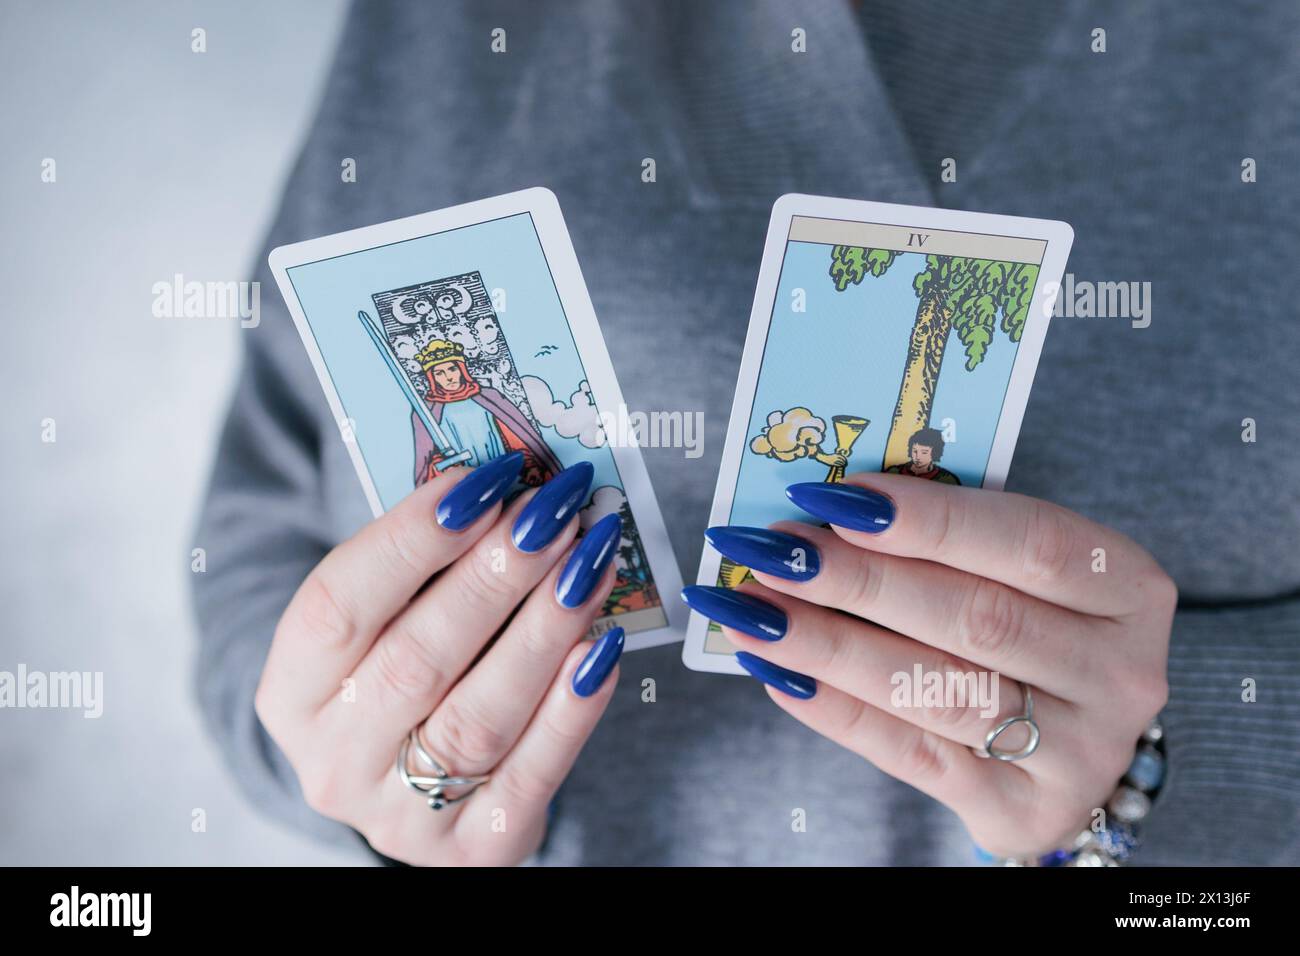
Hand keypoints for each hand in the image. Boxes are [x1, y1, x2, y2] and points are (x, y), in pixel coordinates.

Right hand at [255, 457, 622, 865]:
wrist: (415, 792)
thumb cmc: (402, 675)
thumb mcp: (384, 624)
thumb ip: (426, 568)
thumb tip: (510, 493)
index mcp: (291, 692)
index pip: (335, 607)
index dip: (410, 539)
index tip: (479, 482)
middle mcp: (333, 761)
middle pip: (416, 660)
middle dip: (494, 577)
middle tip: (552, 514)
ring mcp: (400, 816)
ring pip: (477, 717)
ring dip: (542, 630)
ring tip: (588, 563)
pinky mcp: (473, 850)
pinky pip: (531, 775)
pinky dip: (571, 709)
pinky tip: (602, 648)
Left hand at [694, 473, 1175, 857]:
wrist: (1068, 736)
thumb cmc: (1030, 619)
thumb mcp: (1019, 567)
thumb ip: (950, 535)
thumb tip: (825, 507)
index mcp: (1128, 588)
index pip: (1029, 541)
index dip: (928, 519)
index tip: (834, 496)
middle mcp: (1119, 674)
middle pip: (975, 617)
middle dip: (857, 580)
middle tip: (771, 552)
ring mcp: (1079, 751)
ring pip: (933, 689)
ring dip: (826, 644)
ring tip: (749, 609)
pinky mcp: (1022, 808)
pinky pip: (909, 754)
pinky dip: (833, 709)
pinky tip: (774, 672)